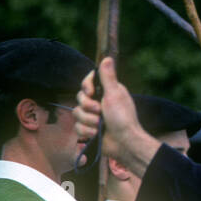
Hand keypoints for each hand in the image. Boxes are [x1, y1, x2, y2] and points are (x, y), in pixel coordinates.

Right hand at [74, 57, 155, 175]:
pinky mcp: (89, 129)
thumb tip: (107, 57)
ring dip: (88, 121)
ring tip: (100, 126)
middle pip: (80, 98)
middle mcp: (99, 102)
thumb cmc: (123, 118)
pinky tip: (96, 134)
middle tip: (99, 112)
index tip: (91, 92)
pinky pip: (77, 127)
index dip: (86, 87)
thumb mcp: (115, 95)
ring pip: (77, 113)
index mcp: (107, 92)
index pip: (88, 82)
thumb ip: (108, 77)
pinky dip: (87, 131)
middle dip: (88, 107)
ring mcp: (93, 116)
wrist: (124, 143)